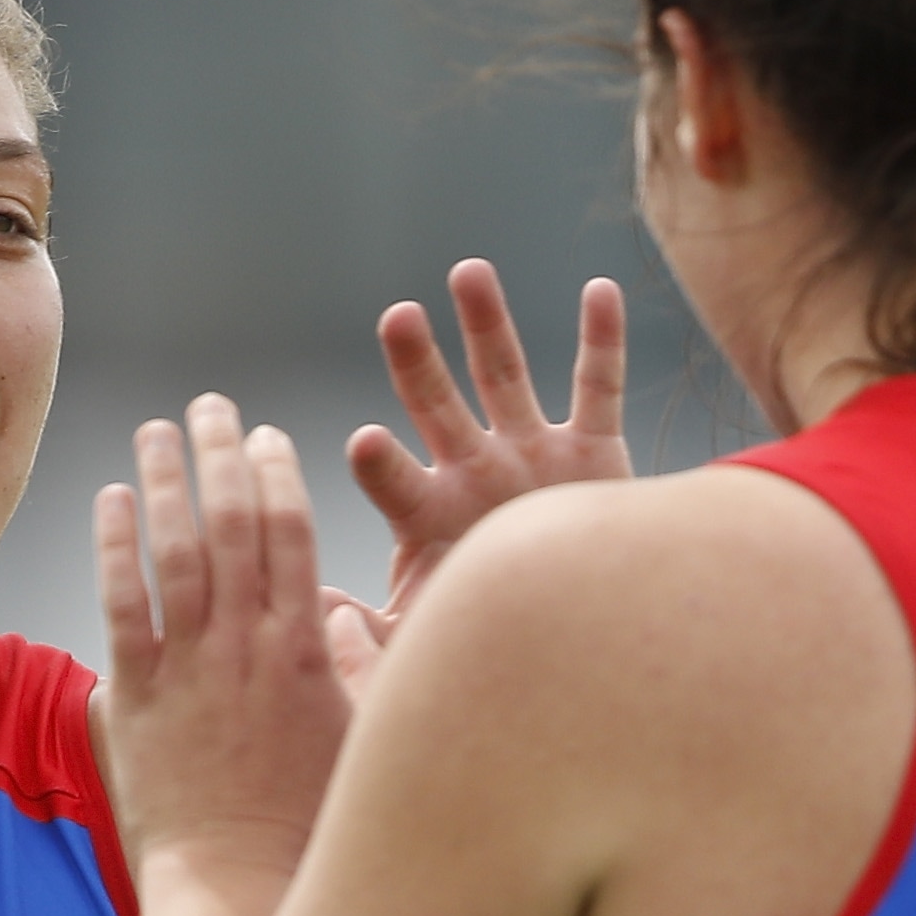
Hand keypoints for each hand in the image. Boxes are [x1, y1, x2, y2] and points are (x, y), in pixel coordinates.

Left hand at [98, 397, 353, 882]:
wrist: (236, 885)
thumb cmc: (307, 827)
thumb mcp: (361, 742)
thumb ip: (359, 671)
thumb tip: (345, 613)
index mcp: (304, 649)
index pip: (291, 534)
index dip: (277, 474)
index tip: (268, 437)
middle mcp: (244, 644)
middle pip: (232, 522)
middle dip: (221, 454)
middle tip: (212, 407)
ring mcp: (186, 666)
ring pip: (174, 549)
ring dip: (165, 479)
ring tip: (159, 431)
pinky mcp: (137, 695)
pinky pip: (121, 602)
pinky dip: (116, 544)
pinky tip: (111, 499)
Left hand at [345, 262, 629, 632]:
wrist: (573, 633)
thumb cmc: (488, 638)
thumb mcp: (426, 643)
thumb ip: (374, 637)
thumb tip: (314, 608)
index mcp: (429, 517)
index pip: (396, 485)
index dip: (382, 467)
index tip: (364, 442)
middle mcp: (474, 471)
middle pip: (438, 406)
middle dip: (418, 363)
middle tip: (397, 317)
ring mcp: (529, 453)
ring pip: (504, 376)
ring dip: (487, 325)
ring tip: (467, 273)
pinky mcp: (591, 450)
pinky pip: (597, 387)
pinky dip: (600, 339)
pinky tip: (598, 290)